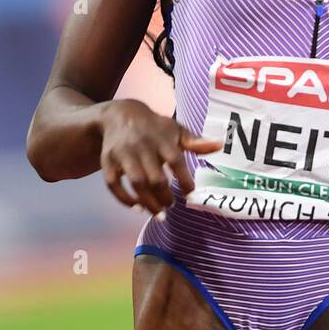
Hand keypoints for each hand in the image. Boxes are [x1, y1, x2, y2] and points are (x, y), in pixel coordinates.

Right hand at [98, 100, 222, 212]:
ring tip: (159, 214)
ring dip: (148, 202)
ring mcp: (124, 154)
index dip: (185, 179)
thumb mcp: (175, 130)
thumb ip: (196, 142)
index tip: (191, 194)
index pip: (176, 161)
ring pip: (136, 182)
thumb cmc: (154, 127)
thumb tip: (220, 145)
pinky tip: (137, 208)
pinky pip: (114, 184)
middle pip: (155, 177)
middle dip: (165, 196)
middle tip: (171, 205)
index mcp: (162, 139)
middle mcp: (143, 146)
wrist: (119, 115)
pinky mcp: (108, 161)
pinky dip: (125, 199)